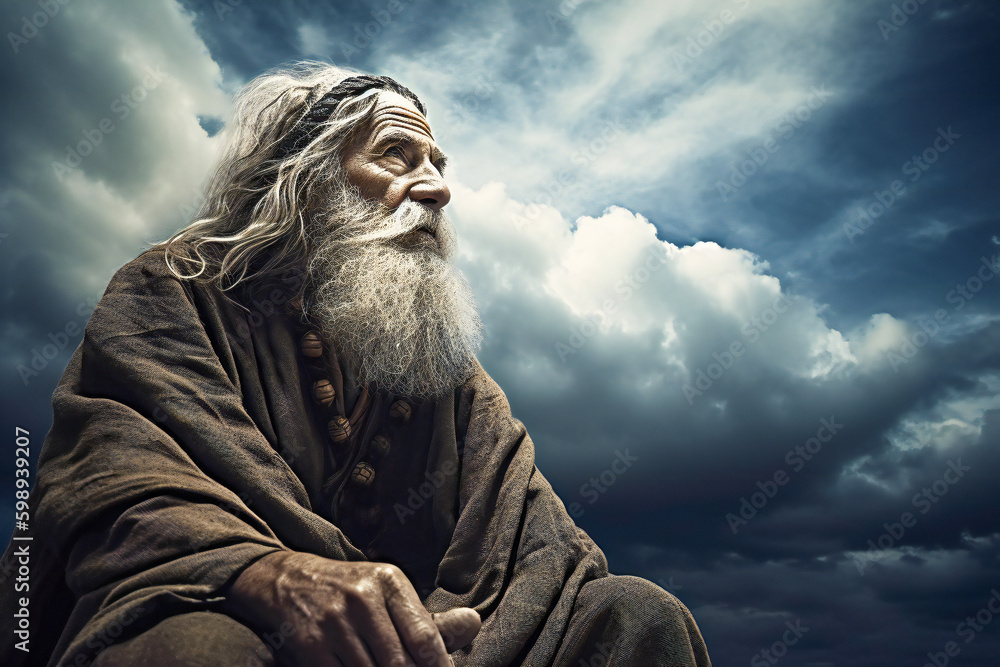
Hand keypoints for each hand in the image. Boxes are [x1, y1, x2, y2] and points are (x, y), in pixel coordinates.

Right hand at [222, 550, 480, 666]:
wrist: (285, 580)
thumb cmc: (349, 590)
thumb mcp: (388, 591)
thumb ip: (429, 618)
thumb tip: (474, 625)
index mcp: (389, 580)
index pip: (424, 636)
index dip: (439, 666)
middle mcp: (362, 597)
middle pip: (400, 663)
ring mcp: (334, 621)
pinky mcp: (310, 644)